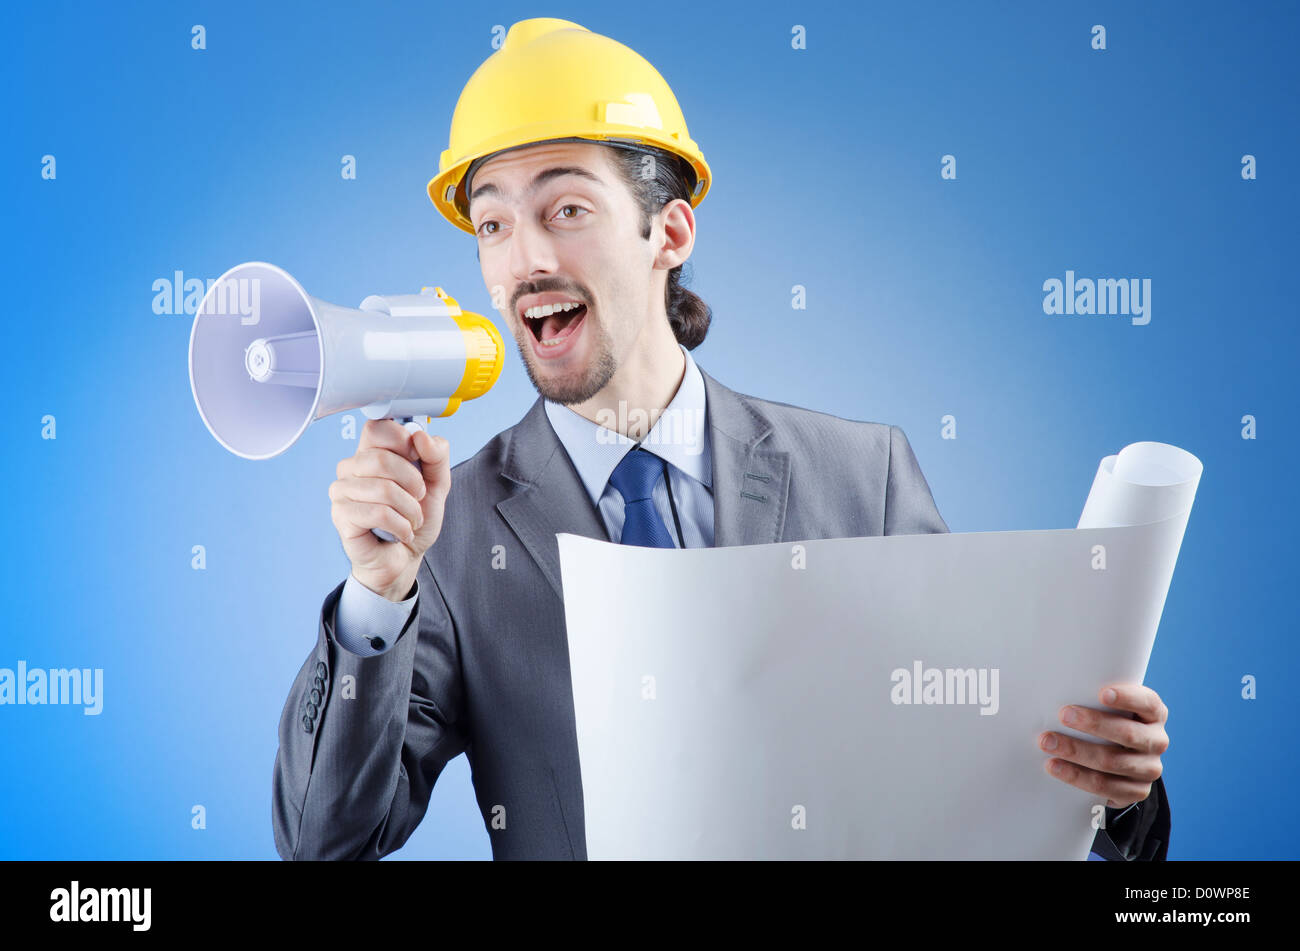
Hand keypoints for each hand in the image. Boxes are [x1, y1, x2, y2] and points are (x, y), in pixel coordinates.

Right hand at [329, 420, 451, 600]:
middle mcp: (351, 467)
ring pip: (383, 489)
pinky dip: (401, 526)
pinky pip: (378, 513)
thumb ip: (436, 455)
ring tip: (412, 520)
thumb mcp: (438, 483)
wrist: (405, 557)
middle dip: (413, 483)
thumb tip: (420, 435)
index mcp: (372, 451)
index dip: (404, 442)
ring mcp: (342, 490)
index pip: (378, 426)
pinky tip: (401, 532)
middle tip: (419, 499)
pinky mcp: (342, 515)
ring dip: (410, 510)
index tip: (417, 461)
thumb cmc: (415, 518)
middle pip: (382, 458)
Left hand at [1038, 684, 1168, 808]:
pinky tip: (1054, 766)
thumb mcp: (1106, 708)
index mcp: (1154, 714)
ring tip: (1047, 742)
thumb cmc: (1105, 722)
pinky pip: (1105, 786)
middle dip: (1093, 724)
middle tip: (1063, 715)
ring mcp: (1149, 768)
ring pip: (1112, 761)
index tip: (1102, 694)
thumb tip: (1055, 686)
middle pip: (1127, 734)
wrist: (1117, 762)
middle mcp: (1157, 741)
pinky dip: (1076, 776)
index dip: (1127, 698)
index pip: (1147, 702)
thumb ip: (1093, 698)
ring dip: (1076, 751)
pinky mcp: (1136, 791)